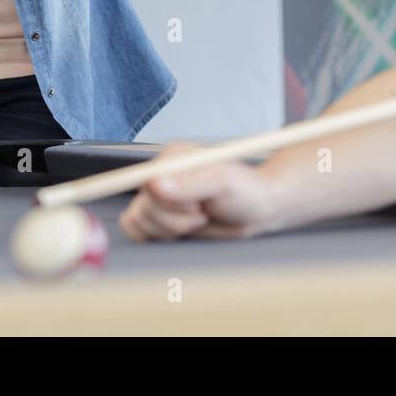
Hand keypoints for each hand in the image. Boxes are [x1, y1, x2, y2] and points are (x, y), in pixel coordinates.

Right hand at [119, 143, 280, 240]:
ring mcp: (159, 197)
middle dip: (175, 219)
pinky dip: (159, 236)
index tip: (194, 206)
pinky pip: (137, 230)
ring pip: (139, 221)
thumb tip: (153, 184)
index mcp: (173, 158)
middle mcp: (162, 175)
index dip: (166, 202)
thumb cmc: (246, 191)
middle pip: (142, 206)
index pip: (146, 182)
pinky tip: (185, 229)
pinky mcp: (160, 217)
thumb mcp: (223, 183)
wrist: (257, 210)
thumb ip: (189, 185)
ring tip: (199, 218)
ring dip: (171, 229)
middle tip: (203, 212)